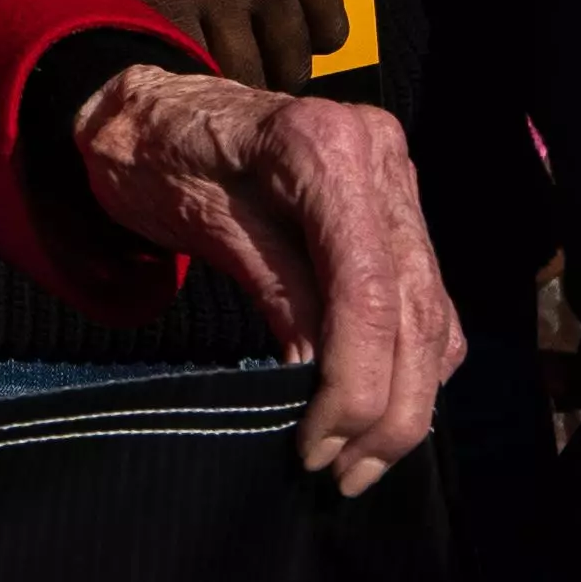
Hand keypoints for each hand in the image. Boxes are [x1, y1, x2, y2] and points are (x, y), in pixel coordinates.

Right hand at [0, 0, 349, 88]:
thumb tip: (281, 26)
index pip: (327, 30)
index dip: (286, 48)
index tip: (255, 55)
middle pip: (288, 64)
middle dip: (250, 75)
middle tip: (206, 68)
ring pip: (241, 81)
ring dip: (210, 85)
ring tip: (174, 69)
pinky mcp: (166, 10)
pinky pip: (190, 77)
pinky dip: (171, 79)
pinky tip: (146, 62)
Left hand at [73, 64, 458, 492]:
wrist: (148, 106)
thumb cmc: (153, 153)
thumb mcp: (199, 220)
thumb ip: (274, 290)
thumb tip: (320, 380)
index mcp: (326, 147)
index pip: (368, 291)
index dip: (355, 382)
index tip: (319, 447)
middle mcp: (382, 156)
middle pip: (413, 311)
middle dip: (389, 409)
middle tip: (346, 475)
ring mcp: (398, 181)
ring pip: (431, 315)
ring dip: (407, 400)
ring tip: (358, 462)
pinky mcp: (399, 210)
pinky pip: (423, 303)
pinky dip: (408, 363)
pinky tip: (376, 410)